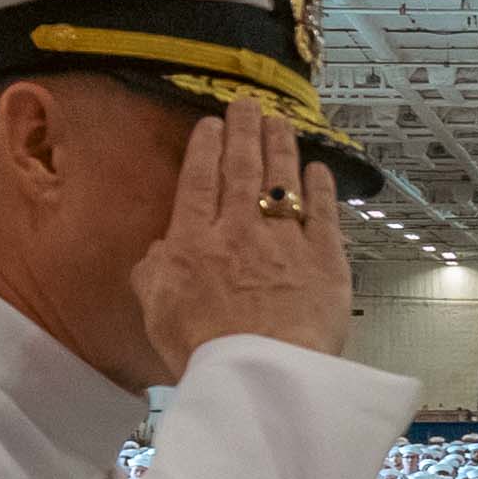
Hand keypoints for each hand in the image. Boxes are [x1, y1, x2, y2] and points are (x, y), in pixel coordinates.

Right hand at [130, 99, 353, 374]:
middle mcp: (240, 230)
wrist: (262, 373)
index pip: (199, 181)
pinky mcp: (325, 260)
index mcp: (194, 242)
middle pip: (242, 169)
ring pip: (283, 182)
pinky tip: (319, 169)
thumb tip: (157, 250)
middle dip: (245, 131)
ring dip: (282, 147)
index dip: (206, 147)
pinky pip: (324, 214)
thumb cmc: (204, 351)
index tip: (212, 123)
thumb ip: (152, 274)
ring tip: (281, 122)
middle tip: (248, 104)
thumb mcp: (157, 313)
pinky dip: (321, 188)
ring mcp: (286, 241)